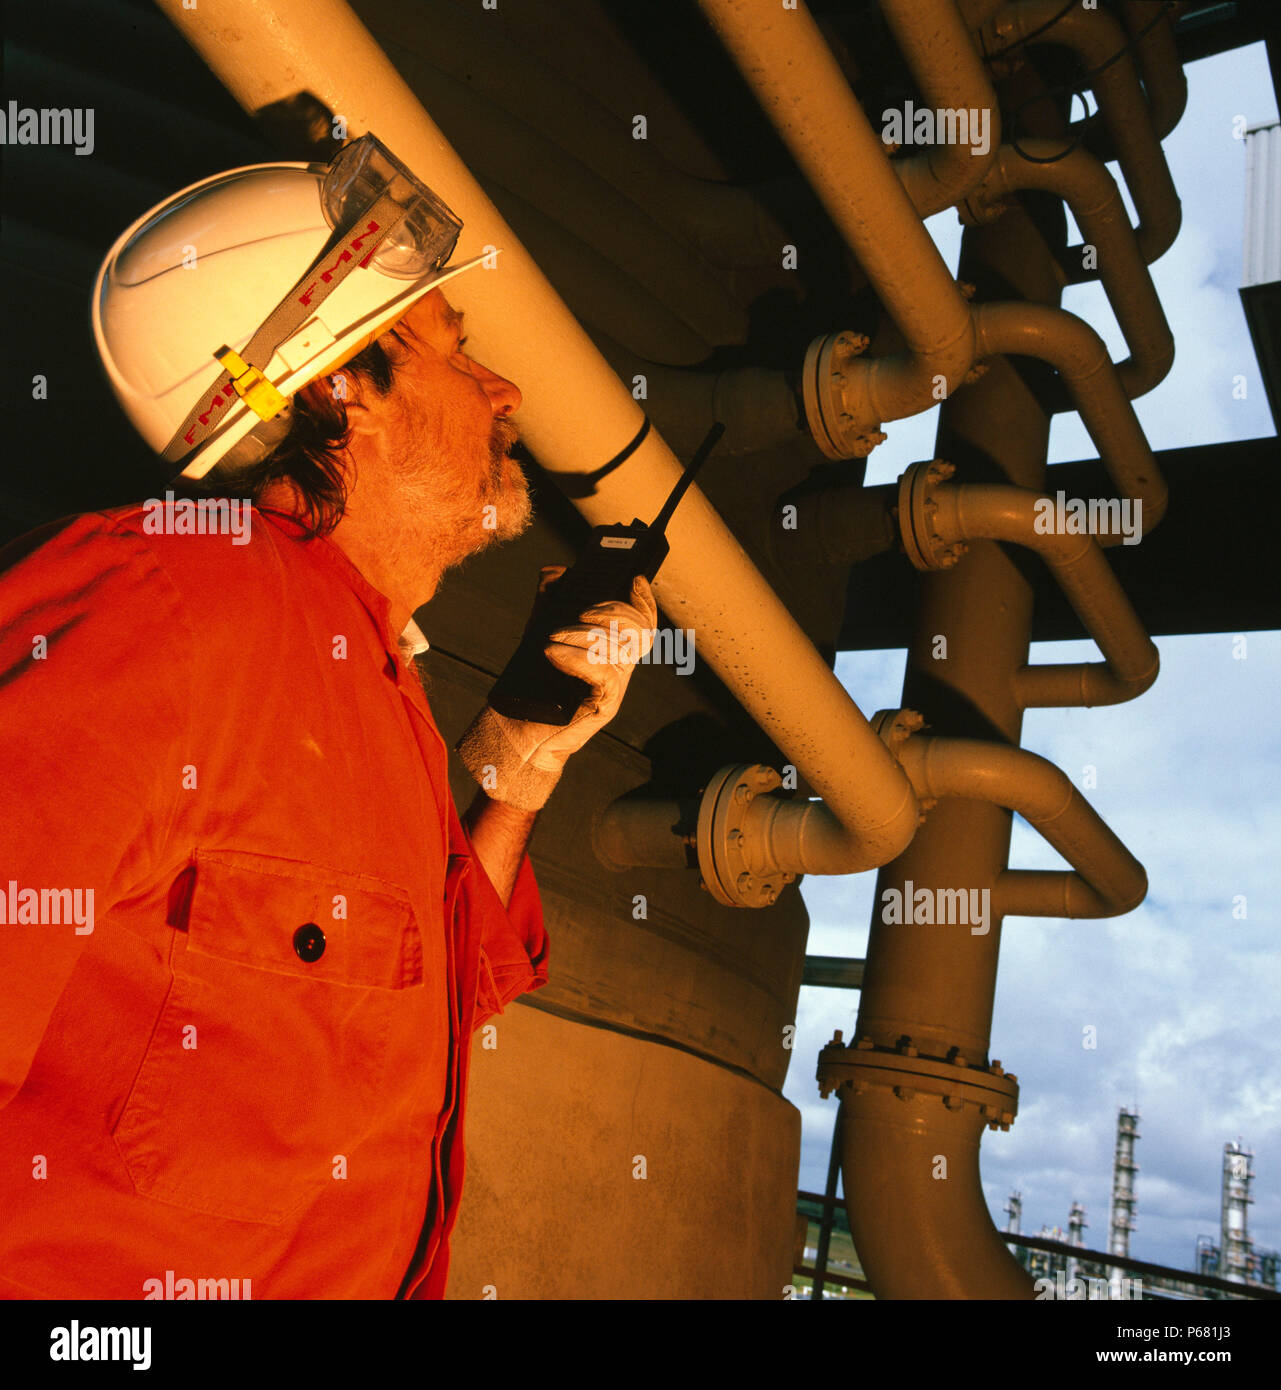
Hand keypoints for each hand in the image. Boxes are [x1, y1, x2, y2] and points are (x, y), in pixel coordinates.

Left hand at [455, 567, 657, 809]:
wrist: (523, 733)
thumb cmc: (536, 688)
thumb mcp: (540, 634)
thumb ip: (549, 601)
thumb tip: (554, 571)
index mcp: (613, 653)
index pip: (643, 624)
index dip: (645, 602)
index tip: (636, 580)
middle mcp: (621, 670)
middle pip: (638, 633)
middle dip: (612, 613)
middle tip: (579, 612)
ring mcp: (615, 689)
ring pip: (617, 650)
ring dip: (583, 636)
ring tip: (552, 637)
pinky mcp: (603, 706)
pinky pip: (602, 674)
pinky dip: (577, 658)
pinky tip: (553, 653)